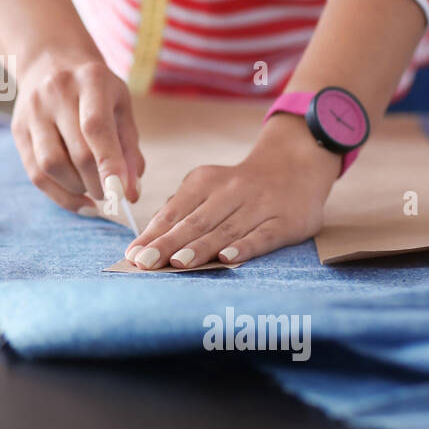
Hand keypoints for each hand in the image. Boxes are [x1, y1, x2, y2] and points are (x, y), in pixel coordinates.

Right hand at [11, 54, 144, 212]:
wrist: (50, 60)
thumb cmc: (96, 89)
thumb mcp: (120, 107)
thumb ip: (129, 149)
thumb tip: (131, 192)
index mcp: (90, 80)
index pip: (96, 127)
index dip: (110, 163)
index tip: (122, 193)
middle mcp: (56, 92)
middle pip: (76, 152)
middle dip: (98, 184)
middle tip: (112, 195)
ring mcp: (32, 111)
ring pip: (50, 166)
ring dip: (76, 189)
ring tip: (93, 190)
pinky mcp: (18, 130)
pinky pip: (35, 173)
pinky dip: (59, 194)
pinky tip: (78, 198)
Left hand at [124, 114, 338, 267]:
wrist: (296, 165)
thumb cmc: (241, 187)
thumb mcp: (209, 186)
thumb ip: (183, 207)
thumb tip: (151, 235)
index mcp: (205, 182)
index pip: (174, 212)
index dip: (153, 234)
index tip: (132, 254)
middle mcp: (230, 192)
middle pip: (195, 222)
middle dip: (168, 244)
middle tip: (145, 263)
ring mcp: (258, 206)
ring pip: (225, 230)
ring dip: (200, 247)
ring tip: (177, 263)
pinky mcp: (284, 221)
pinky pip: (262, 236)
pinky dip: (244, 247)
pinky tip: (227, 260)